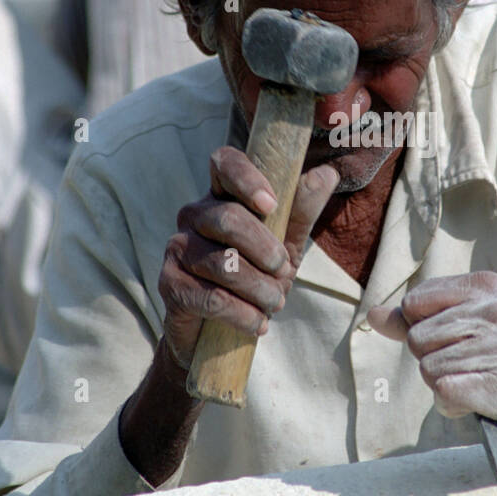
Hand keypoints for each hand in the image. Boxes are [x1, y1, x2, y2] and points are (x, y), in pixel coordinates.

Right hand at [121, 148, 337, 485]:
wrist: (219, 332)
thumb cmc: (255, 277)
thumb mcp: (285, 245)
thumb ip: (301, 212)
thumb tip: (327, 174)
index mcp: (223, 196)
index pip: (224, 163)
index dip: (246, 178)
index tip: (271, 205)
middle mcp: (194, 215)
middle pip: (227, 219)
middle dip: (265, 250)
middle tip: (283, 271)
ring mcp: (177, 248)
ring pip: (223, 264)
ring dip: (260, 289)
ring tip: (274, 303)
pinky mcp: (169, 284)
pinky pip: (211, 298)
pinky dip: (243, 314)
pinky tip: (257, 323)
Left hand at [368, 271, 496, 443]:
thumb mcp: (477, 322)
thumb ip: (421, 317)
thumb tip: (373, 315)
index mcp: (486, 287)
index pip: (416, 303)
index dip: (423, 329)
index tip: (454, 341)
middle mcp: (494, 310)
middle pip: (417, 339)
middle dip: (433, 362)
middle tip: (472, 367)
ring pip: (429, 369)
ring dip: (446, 387)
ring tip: (480, 384)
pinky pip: (444, 393)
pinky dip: (453, 406)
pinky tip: (479, 403)